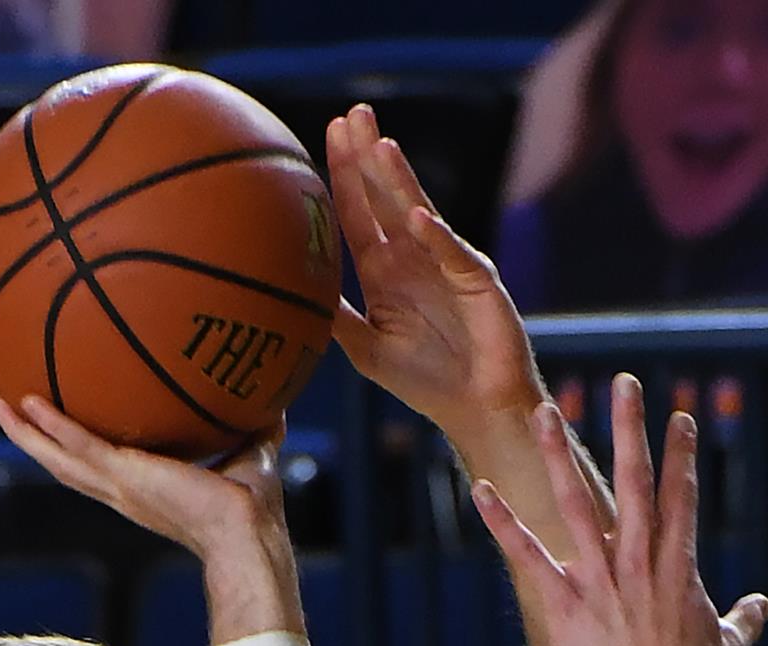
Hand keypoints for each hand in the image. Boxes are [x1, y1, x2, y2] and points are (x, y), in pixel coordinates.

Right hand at [0, 395, 287, 559]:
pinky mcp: (122, 477)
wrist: (248, 535)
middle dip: (35, 439)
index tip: (61, 426)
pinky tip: (25, 402)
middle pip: (65, 463)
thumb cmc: (254, 509)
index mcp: (145, 488)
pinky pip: (76, 446)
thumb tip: (277, 397)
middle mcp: (123, 491)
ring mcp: (118, 486)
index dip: (78, 447)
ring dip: (25, 433)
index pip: (102, 465)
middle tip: (8, 411)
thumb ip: (257, 425)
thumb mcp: (253, 452)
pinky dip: (49, 426)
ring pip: (57, 458)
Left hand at [327, 104, 542, 429]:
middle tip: (353, 114)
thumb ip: (335, 318)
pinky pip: (453, 255)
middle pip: (386, 197)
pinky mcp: (478, 283)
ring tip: (379, 145)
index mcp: (385, 269)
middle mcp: (415, 256)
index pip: (358, 212)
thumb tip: (289, 292)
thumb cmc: (423, 379)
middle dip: (369, 155)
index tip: (329, 133)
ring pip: (419, 213)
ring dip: (398, 180)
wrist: (476, 409)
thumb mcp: (365, 348)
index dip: (344, 174)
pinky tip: (415, 217)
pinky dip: (436, 237)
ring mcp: (448, 263)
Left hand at [470, 377, 767, 645]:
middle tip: (623, 383)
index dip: (682, 453)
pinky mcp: (565, 604)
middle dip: (630, 428)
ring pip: (577, 504)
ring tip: (544, 412)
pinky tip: (481, 490)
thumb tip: (762, 605)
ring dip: (557, 454)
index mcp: (679, 568)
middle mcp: (640, 563)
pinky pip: (526, 555)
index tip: (680, 414)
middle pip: (635, 481)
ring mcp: (600, 581)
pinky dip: (502, 522)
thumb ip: (743, 621)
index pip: (682, 496)